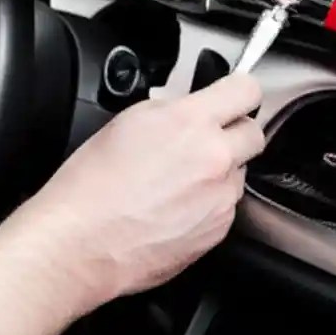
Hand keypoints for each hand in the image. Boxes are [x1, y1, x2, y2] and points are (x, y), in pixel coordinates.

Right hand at [10, 74, 263, 307]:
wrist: (81, 244)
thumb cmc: (91, 188)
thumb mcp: (127, 122)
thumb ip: (171, 110)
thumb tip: (189, 109)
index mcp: (191, 123)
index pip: (246, 90)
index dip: (239, 91)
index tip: (234, 96)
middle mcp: (214, 159)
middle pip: (254, 134)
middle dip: (235, 134)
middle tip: (205, 141)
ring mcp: (220, 198)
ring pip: (239, 174)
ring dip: (219, 173)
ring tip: (177, 183)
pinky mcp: (218, 231)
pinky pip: (226, 208)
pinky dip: (208, 205)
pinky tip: (174, 208)